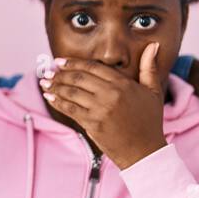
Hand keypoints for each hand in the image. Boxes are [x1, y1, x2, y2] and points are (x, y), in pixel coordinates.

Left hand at [41, 43, 168, 170]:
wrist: (145, 151)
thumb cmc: (149, 122)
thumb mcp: (153, 92)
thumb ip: (149, 68)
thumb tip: (153, 45)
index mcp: (124, 84)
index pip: (93, 67)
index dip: (74, 63)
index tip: (60, 61)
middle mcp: (111, 94)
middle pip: (79, 77)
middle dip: (60, 73)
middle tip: (49, 72)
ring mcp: (101, 109)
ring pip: (72, 92)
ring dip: (55, 86)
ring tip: (45, 82)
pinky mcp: (92, 123)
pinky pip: (70, 109)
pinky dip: (57, 101)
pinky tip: (49, 97)